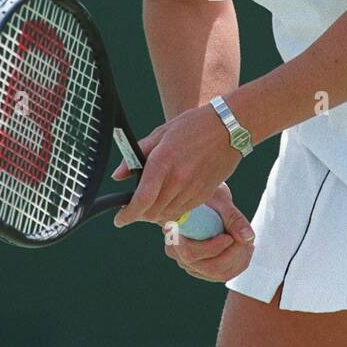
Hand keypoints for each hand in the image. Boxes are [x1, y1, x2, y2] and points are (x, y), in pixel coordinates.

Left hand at [110, 103, 243, 230]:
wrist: (229, 128)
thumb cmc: (193, 126)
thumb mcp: (160, 134)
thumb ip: (136, 156)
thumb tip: (117, 175)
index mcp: (163, 160)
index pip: (142, 199)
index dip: (128, 214)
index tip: (119, 220)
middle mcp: (178, 178)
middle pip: (152, 212)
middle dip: (139, 215)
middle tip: (133, 210)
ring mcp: (193, 188)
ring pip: (167, 215)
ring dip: (154, 215)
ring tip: (149, 206)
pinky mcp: (204, 194)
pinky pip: (182, 211)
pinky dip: (170, 212)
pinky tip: (167, 201)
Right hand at [161, 182, 255, 282]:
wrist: (208, 203)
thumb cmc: (211, 198)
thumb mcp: (222, 202)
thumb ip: (234, 219)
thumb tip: (248, 238)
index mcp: (173, 232)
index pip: (190, 252)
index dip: (212, 249)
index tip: (229, 237)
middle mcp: (176, 252)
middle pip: (206, 267)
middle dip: (231, 255)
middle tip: (245, 241)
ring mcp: (188, 263)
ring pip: (217, 273)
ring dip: (237, 260)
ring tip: (246, 242)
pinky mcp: (201, 269)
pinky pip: (222, 274)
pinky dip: (237, 264)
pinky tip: (244, 249)